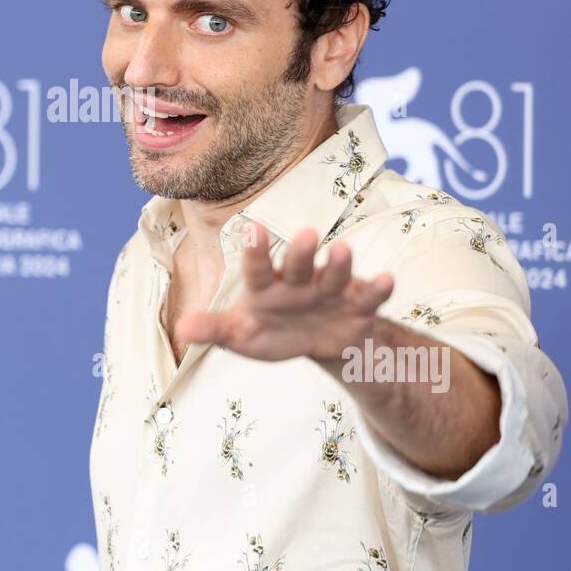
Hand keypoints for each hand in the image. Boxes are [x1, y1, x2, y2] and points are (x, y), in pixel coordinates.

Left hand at [177, 223, 394, 362]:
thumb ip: (215, 330)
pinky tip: (388, 279)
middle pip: (297, 264)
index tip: (251, 228)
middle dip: (300, 251)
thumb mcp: (241, 335)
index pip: (257, 267)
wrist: (319, 342)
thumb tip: (182, 329)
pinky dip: (378, 290)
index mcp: (266, 286)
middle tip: (304, 234)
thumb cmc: (272, 330)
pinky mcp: (357, 307)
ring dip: (338, 264)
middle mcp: (298, 281)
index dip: (255, 251)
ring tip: (341, 249)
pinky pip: (369, 298)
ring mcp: (329, 291)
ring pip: (334, 275)